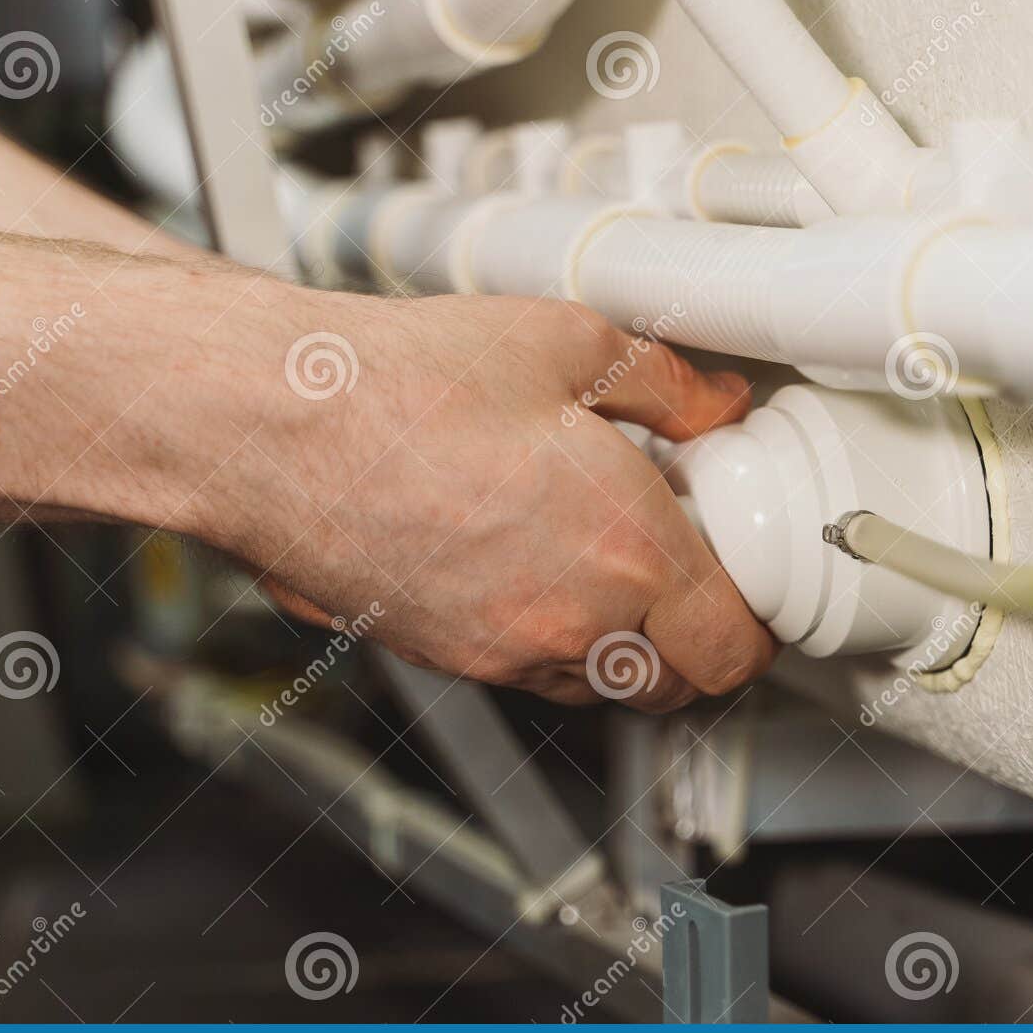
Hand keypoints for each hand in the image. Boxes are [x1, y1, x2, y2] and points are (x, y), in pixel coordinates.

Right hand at [196, 288, 777, 709]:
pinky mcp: (447, 656)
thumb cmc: (403, 383)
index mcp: (629, 551)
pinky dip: (558, 643)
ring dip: (632, 645)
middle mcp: (573, 622)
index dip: (762, 625)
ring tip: (613, 563)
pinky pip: (533, 674)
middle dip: (706, 638)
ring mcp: (505, 651)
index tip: (758, 588)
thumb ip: (668, 384)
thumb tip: (716, 403)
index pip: (737, 646)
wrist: (270, 423)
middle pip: (682, 684)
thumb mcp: (570, 344)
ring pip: (606, 687)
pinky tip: (538, 567)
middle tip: (699, 571)